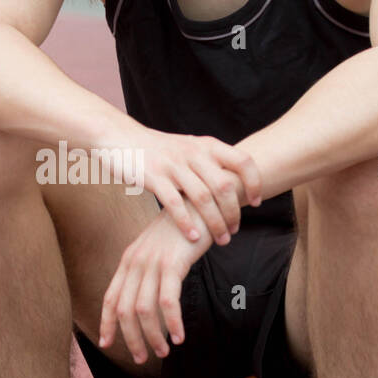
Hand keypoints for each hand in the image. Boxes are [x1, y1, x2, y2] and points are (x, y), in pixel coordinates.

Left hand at [98, 203, 214, 363]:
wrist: (203, 200)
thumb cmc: (185, 227)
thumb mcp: (160, 247)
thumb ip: (150, 269)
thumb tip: (149, 296)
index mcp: (129, 259)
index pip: (111, 298)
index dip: (107, 323)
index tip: (107, 345)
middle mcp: (136, 262)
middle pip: (125, 310)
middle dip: (131, 339)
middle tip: (143, 358)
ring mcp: (152, 262)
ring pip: (144, 311)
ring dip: (152, 336)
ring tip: (163, 352)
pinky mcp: (172, 263)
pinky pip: (167, 302)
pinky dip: (172, 323)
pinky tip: (179, 337)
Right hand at [137, 128, 261, 245]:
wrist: (120, 137)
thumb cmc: (159, 150)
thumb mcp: (189, 147)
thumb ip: (210, 163)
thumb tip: (235, 185)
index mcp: (206, 145)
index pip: (242, 161)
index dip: (254, 182)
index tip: (256, 202)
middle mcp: (193, 153)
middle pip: (224, 186)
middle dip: (233, 213)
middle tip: (233, 231)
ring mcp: (173, 165)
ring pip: (203, 198)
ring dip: (215, 223)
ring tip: (221, 239)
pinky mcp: (153, 177)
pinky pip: (175, 204)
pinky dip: (187, 223)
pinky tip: (194, 237)